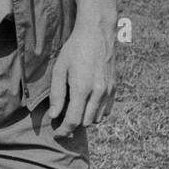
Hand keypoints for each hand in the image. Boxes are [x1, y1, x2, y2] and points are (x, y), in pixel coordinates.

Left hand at [47, 20, 115, 136]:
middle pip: (86, 122)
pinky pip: (107, 110)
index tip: (57, 134)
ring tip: (73, 110)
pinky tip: (87, 104)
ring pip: (98, 118)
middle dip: (74, 125)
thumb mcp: (59, 69)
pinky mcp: (115, 88)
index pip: (74, 120)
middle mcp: (98, 93)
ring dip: (85, 119)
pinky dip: (97, 112)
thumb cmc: (73, 50)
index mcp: (82, 88)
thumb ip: (57, 94)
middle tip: (62, 121)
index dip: (64, 130)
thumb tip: (54, 115)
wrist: (96, 35)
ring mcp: (109, 91)